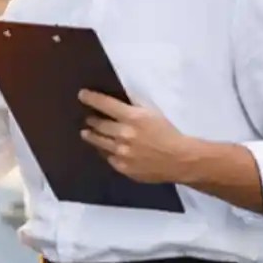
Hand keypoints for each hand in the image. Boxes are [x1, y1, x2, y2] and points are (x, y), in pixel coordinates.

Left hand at [77, 89, 194, 183]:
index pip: (105, 104)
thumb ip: (134, 106)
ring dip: (91, 135)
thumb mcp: (152, 113)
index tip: (82, 95)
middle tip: (88, 118)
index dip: (91, 98)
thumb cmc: (168, 133)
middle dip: (92, 120)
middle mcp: (123, 134)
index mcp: (132, 117)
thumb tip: (118, 98)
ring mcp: (121, 152)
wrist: (180, 159)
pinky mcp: (122, 166)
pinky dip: (105, 151)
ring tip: (86, 132)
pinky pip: (107, 157)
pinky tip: (104, 148)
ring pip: (99, 141)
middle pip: (99, 124)